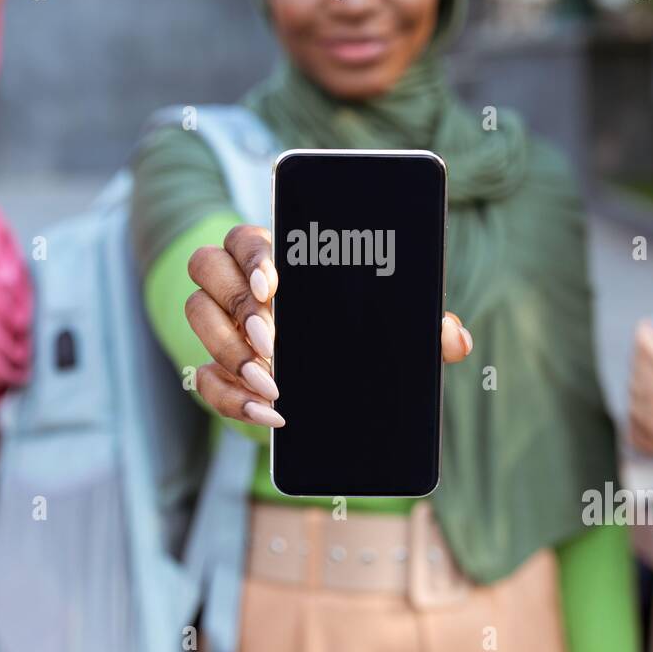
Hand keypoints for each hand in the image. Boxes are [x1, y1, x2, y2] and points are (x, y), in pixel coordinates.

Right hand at [185, 224, 472, 428]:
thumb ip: (423, 327)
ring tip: (273, 383)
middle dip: (237, 306)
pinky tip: (267, 414)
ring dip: (229, 352)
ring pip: (197, 317)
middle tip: (274, 342)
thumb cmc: (360, 334)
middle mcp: (239, 283)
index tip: (274, 285)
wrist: (335, 383)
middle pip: (207, 269)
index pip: (245, 237)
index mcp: (277, 257)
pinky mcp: (217, 369)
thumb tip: (455, 340)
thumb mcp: (393, 328)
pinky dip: (230, 397)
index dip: (252, 257)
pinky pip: (203, 377)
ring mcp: (221, 325)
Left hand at [627, 315, 652, 459]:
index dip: (648, 328)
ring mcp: (648, 411)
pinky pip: (632, 412)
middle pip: (636, 360)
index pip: (643, 338)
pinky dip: (638, 403)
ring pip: (632, 385)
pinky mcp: (649, 429)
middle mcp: (652, 389)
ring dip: (642, 376)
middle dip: (646, 350)